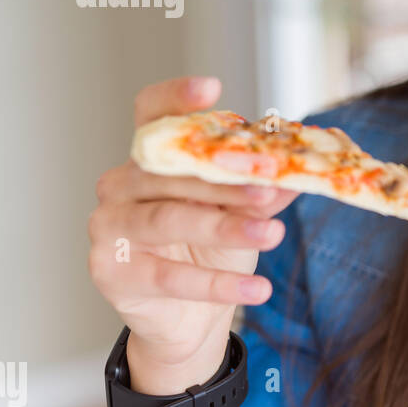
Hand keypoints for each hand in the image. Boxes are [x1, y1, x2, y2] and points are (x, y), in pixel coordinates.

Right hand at [87, 76, 298, 374]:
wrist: (186, 318)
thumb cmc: (210, 251)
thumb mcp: (241, 213)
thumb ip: (263, 189)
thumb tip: (298, 171)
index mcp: (150, 158)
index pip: (152, 115)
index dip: (176, 98)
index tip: (213, 88)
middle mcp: (120, 184)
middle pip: (171, 173)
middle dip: (227, 183)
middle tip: (272, 191)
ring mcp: (109, 227)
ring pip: (170, 219)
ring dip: (226, 227)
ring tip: (274, 234)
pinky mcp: (112, 273)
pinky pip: (169, 277)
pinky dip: (218, 284)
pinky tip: (257, 288)